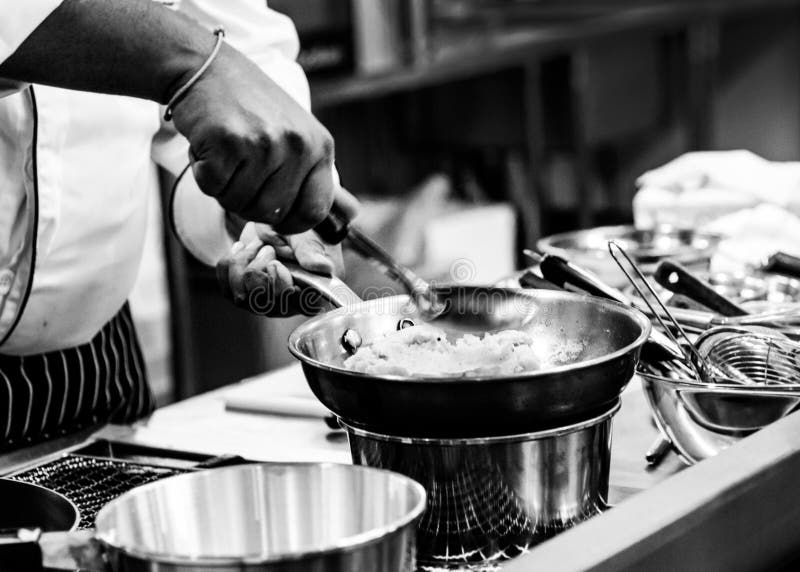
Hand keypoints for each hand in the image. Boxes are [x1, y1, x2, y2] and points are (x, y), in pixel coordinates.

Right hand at [171, 45, 335, 233]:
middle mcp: (297, 145)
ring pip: (239, 203)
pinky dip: (203, 174)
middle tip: (238, 172)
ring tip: (226, 154)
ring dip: (224, 188)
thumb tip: (350, 215)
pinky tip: (209, 146)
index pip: (315, 210)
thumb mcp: (296, 133)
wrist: (205, 67)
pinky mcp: (229, 142)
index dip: (292, 223)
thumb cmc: (250, 105)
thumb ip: (313, 174)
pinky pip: (213, 187)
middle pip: (272, 213)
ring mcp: (265, 143)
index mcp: (320, 146)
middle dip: (248, 203)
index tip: (275, 218)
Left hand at [216, 188, 358, 315]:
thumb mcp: (304, 235)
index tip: (277, 262)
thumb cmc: (297, 230)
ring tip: (256, 245)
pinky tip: (242, 249)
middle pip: (262, 303)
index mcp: (310, 293)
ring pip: (241, 297)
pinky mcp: (243, 294)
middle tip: (268, 248)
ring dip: (244, 264)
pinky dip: (229, 264)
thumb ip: (311, 250)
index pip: (294, 304)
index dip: (280, 284)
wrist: (278, 223)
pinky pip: (226, 288)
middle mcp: (287, 304)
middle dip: (259, 269)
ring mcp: (263, 302)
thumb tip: (323, 267)